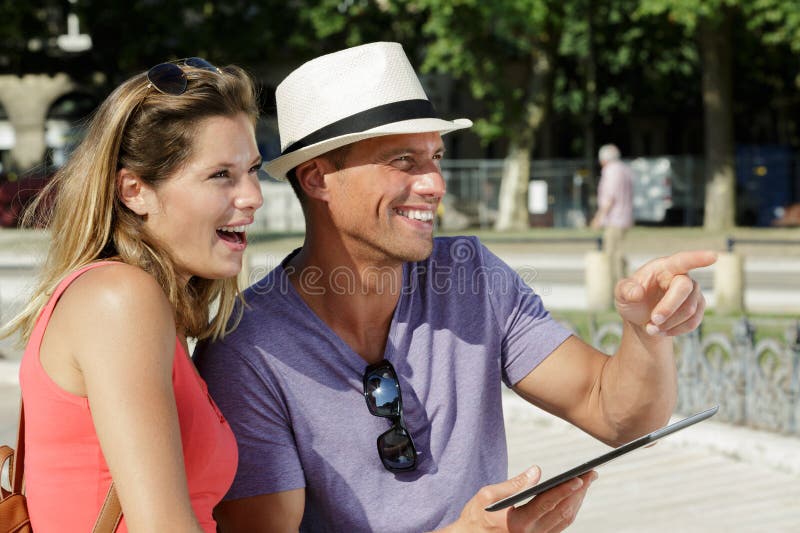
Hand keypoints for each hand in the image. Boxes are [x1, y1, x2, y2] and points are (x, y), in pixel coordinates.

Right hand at [441, 466, 596, 532]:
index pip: (547, 503)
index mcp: (517, 523)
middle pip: (562, 512)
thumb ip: (513, 485)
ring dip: (577, 501)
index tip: (581, 478)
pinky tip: (573, 497)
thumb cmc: (476, 516)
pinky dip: (569, 510)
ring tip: (586, 483)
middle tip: (592, 474)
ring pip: (564, 520)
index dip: (565, 490)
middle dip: (579, 492)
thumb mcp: (487, 496)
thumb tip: (536, 472)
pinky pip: (559, 526)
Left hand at [615, 250, 716, 335]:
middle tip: (652, 321)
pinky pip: (693, 322)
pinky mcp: (698, 308)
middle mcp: (682, 276)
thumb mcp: (621, 294)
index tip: (713, 256)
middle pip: (684, 289)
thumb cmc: (632, 299)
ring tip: (651, 328)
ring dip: (669, 323)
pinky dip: (675, 330)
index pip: (682, 260)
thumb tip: (637, 293)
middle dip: (668, 308)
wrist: (641, 317)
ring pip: (690, 310)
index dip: (697, 258)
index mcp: (664, 267)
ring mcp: (693, 292)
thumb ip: (626, 291)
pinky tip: (662, 331)